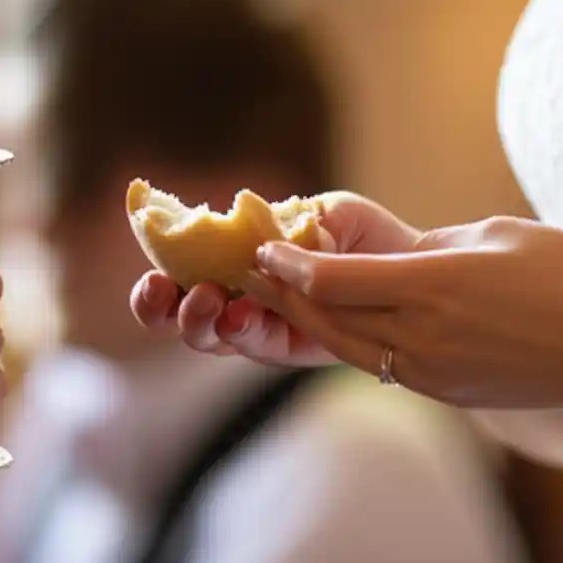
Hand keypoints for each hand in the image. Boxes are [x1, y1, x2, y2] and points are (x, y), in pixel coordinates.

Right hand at [128, 191, 420, 364]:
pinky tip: (243, 313)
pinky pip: (259, 347)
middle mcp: (240, 301)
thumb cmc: (363, 235)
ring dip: (199, 322)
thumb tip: (253, 232)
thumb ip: (286, 223)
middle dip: (163, 309)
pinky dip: (244, 331)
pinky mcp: (295, 349)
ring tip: (206, 299)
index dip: (155, 278)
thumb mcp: (324, 214)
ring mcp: (265, 329)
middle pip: (182, 317)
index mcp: (234, 265)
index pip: (180, 274)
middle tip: (162, 292)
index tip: (147, 269)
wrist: (415, 265)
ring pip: (213, 338)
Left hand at [242, 217, 562, 408]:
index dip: (290, 263)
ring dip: (314, 323)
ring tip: (290, 299)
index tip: (264, 245)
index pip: (333, 278)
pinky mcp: (447, 393)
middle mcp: (423, 334)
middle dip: (287, 295)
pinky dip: (355, 342)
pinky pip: (384, 364)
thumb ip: (435, 245)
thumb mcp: (498, 235)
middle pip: (328, 319)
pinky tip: (348, 323)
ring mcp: (433, 370)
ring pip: (350, 348)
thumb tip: (398, 256)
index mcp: (433, 284)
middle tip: (260, 271)